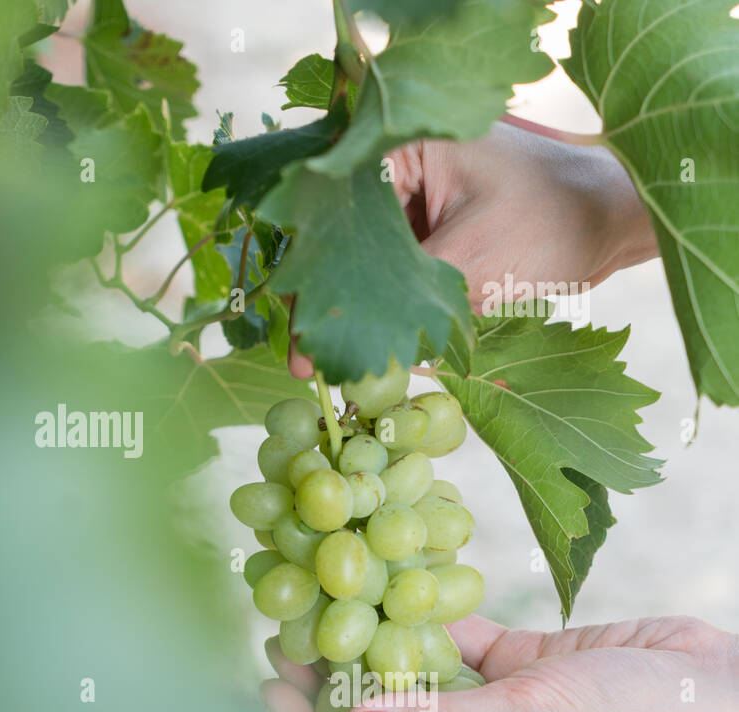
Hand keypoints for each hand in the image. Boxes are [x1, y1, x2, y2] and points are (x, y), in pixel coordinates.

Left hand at [261, 614, 738, 711]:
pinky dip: (423, 609)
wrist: (726, 683)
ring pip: (409, 672)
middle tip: (283, 626)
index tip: (269, 683)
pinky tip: (389, 572)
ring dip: (369, 636)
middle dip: (329, 678)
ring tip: (321, 593)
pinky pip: (451, 636)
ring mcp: (490, 705)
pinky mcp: (513, 664)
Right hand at [288, 118, 658, 378]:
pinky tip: (372, 348)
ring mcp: (408, 198)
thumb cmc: (556, 217)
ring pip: (361, 260)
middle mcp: (393, 165)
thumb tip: (354, 351)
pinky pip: (389, 271)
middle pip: (338, 239)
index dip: (312, 274)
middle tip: (308, 362)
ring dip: (352, 309)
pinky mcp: (425, 229)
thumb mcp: (475, 257)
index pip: (332, 212)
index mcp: (398, 144)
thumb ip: (408, 298)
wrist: (613, 219)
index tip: (301, 333)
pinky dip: (382, 307)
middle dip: (326, 300)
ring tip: (333, 363)